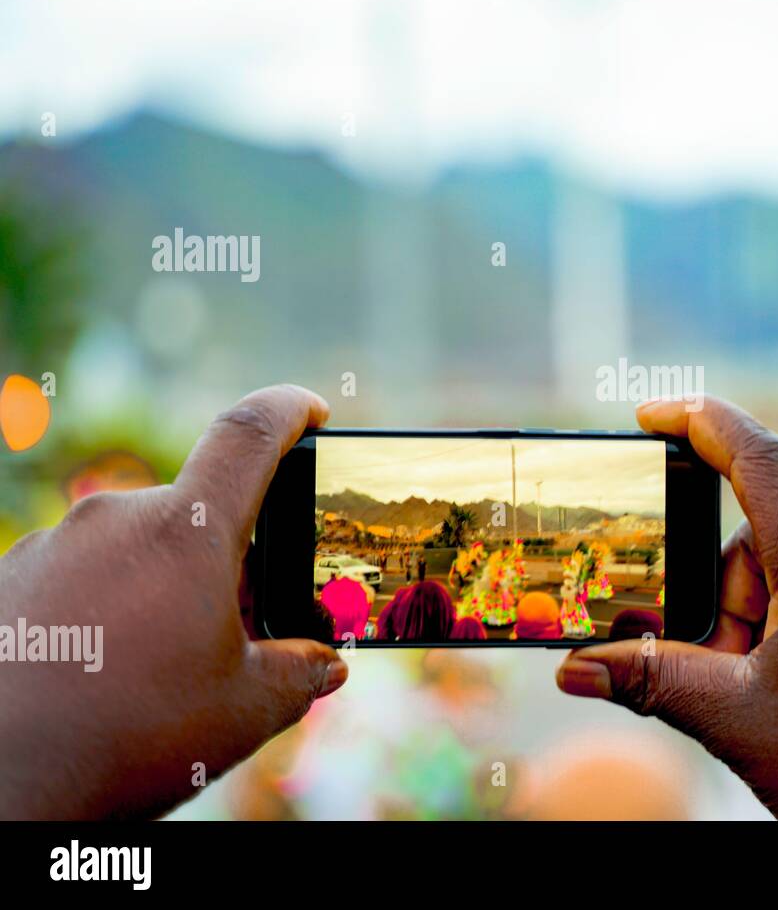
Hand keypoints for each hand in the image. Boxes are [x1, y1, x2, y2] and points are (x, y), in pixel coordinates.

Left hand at [0, 385, 346, 818]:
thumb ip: (300, 672)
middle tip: (234, 623)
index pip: (247, 432)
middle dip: (222, 557)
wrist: (0, 789)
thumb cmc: (130, 741)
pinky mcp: (7, 580)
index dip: (288, 410)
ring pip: (132, 546)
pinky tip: (104, 671)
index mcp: (186, 532)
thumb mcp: (245, 710)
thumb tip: (324, 665)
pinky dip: (105, 605)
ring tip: (160, 664)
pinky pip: (76, 572)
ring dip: (160, 586)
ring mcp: (51, 546)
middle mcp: (114, 520)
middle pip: (191, 511)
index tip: (311, 411)